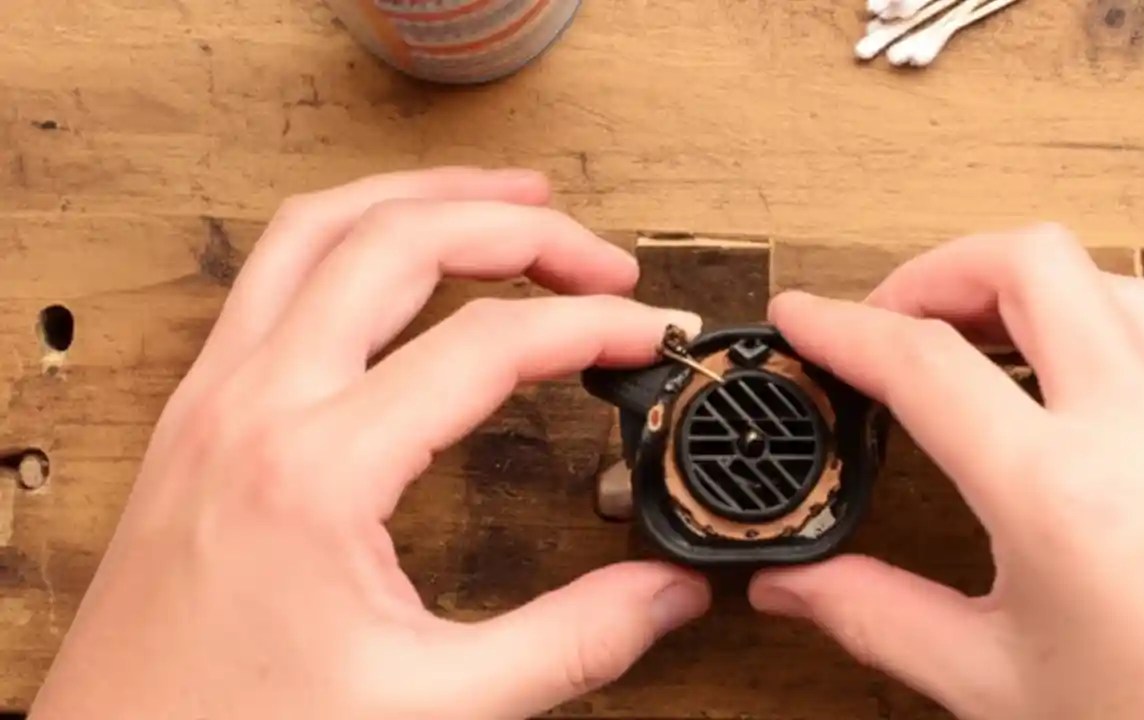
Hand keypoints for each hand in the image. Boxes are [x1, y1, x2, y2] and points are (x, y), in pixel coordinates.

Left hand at [29, 168, 710, 719]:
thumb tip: (666, 593)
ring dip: (420, 199)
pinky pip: (271, 274)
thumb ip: (572, 642)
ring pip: (317, 230)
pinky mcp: (196, 413)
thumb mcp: (432, 705)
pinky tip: (395, 259)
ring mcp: (212, 397)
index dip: (588, 329)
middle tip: (595, 257)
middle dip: (516, 229)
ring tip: (505, 201)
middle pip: (398, 243)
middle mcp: (254, 405)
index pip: (484, 345)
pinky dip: (350, 237)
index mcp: (317, 469)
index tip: (645, 336)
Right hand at [750, 225, 1143, 719]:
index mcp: (1062, 497)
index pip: (925, 364)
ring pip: (1113, 282)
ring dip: (1031, 291)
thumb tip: (788, 585)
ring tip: (982, 338)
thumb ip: (873, 614)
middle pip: (1032, 265)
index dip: (843, 327)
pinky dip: (1113, 325)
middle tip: (895, 318)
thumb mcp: (988, 680)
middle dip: (940, 271)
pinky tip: (1082, 373)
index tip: (802, 317)